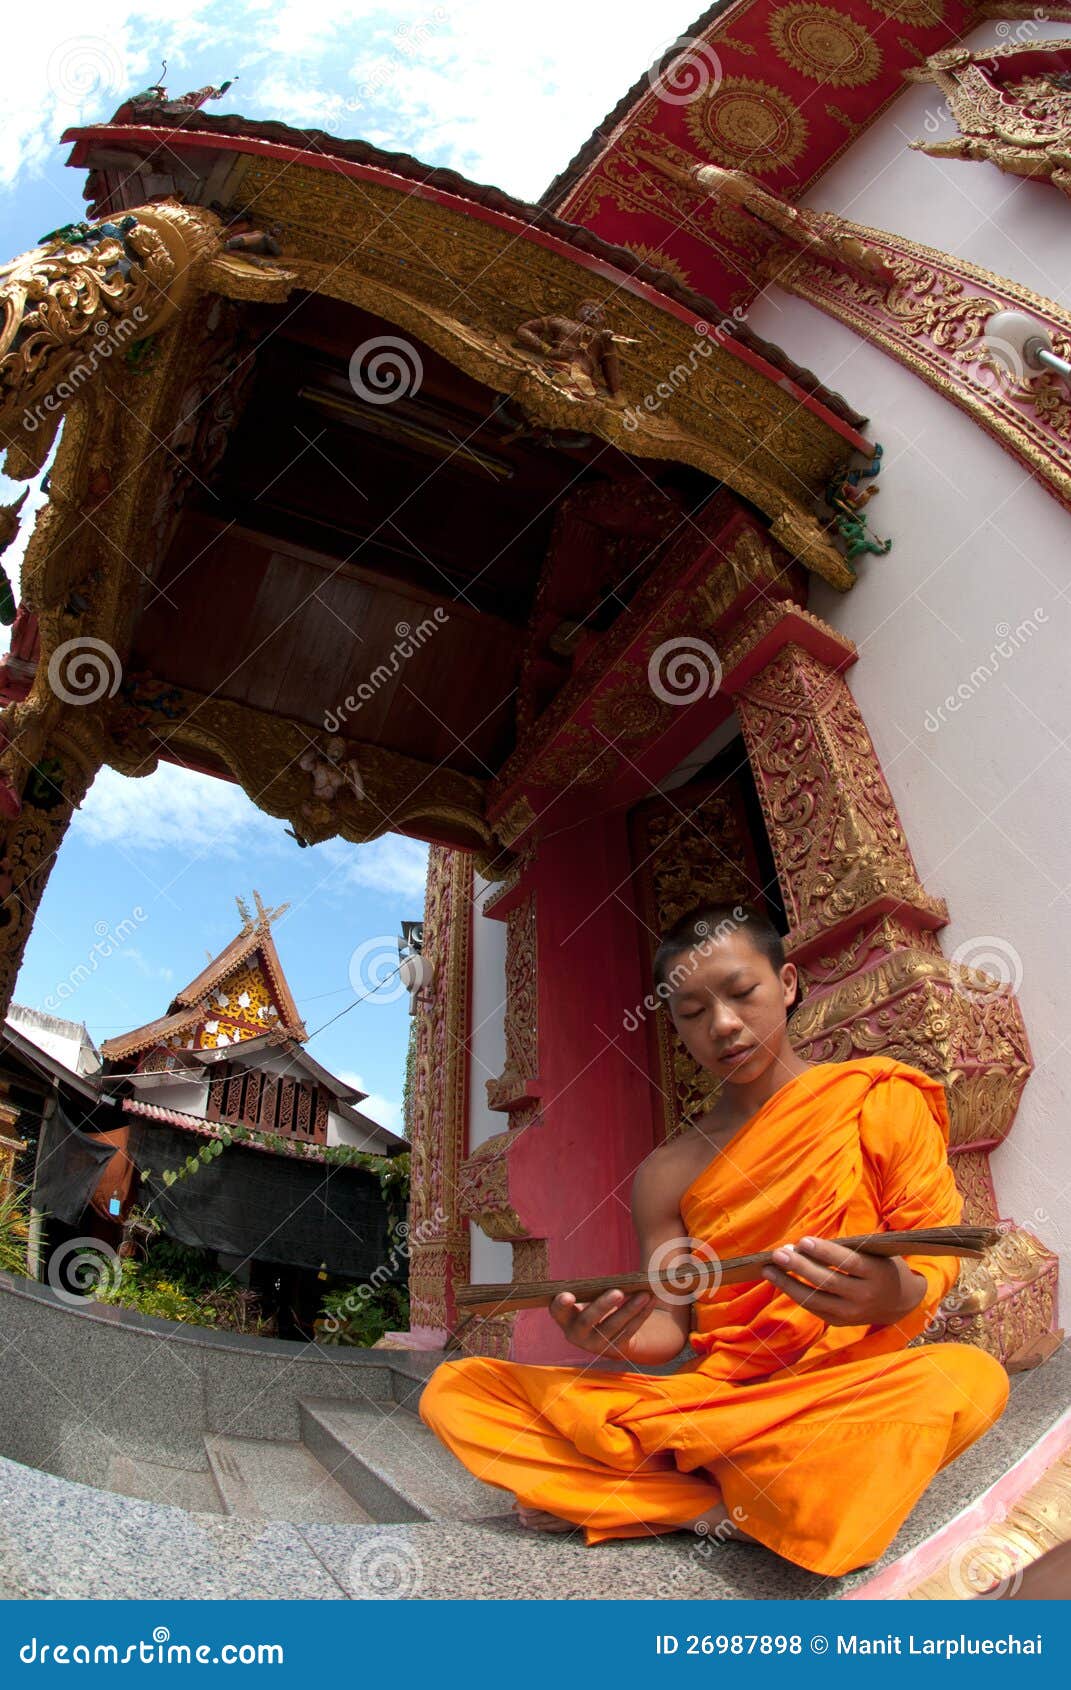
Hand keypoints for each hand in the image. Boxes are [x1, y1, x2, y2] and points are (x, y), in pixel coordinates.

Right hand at [549, 1286, 653, 1357]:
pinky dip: (641, 1315)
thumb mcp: (584, 1298)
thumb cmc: (592, 1305)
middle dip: (603, 1306)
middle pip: (588, 1320)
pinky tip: (650, 1301)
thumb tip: (612, 1277)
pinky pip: (629, 1331)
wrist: (605, 1333)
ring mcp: (595, 1344)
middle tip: (618, 1292)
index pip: (558, 1311)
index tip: (567, 1295)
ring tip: (644, 1294)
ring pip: (613, 1326)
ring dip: (630, 1309)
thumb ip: (588, 1289)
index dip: (561, 1304)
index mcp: (564, 1318)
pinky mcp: (613, 1349)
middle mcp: (576, 1334)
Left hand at [760, 1235, 926, 1326]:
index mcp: (877, 1273)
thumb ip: (846, 1250)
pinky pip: (814, 1309)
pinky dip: (795, 1294)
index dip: (824, 1252)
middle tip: (778, 1253)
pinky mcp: (841, 1323)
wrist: (901, 1302)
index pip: (848, 1262)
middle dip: (800, 1267)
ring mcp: (852, 1314)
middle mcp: (865, 1296)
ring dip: (789, 1283)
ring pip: (816, 1299)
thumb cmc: (881, 1266)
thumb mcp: (874, 1254)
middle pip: (828, 1282)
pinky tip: (780, 1281)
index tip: (803, 1241)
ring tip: (769, 1269)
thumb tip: (804, 1246)